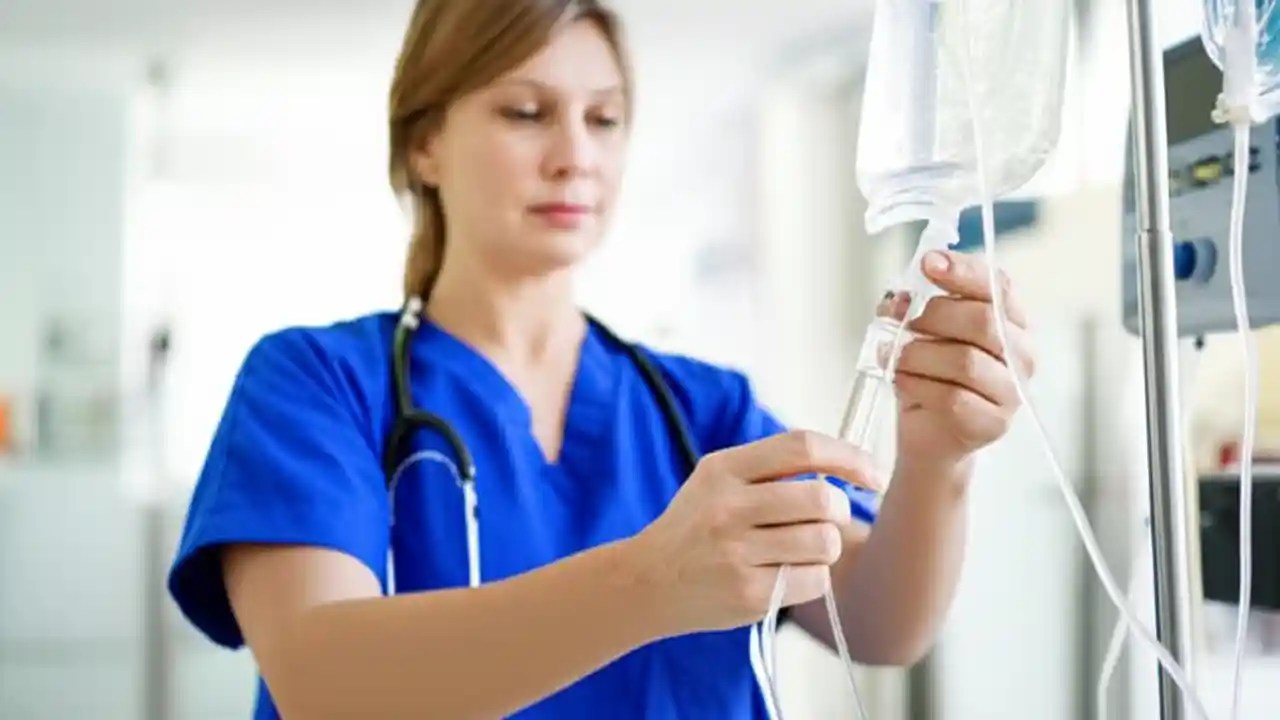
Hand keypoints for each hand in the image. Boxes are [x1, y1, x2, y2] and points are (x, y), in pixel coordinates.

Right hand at [628, 431, 881, 635]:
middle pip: (822, 498)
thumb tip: (849, 467)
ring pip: (825, 541)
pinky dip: (813, 577)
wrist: (646, 582)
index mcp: (724, 468)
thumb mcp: (719, 480)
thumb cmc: (696, 527)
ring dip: (826, 546)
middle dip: (839, 511)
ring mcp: (736, 552)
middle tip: (827, 520)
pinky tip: (786, 574)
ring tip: (800, 550)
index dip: (848, 456)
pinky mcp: (748, 594)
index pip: (802, 447)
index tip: (872, 473)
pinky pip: (814, 579)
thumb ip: (772, 468)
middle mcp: (728, 506)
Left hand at [886, 249, 1036, 467]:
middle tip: (904, 323)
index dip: (963, 271)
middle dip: (934, 316)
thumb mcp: (914, 332)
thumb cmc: (929, 376)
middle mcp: (1020, 353)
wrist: (928, 434)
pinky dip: (917, 385)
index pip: (997, 285)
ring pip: (966, 361)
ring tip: (896, 357)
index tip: (929, 263)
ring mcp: (1011, 391)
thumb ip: (908, 308)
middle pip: (983, 320)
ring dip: (919, 355)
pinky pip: (953, 398)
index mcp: (1008, 320)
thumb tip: (898, 298)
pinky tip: (901, 381)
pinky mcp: (993, 424)